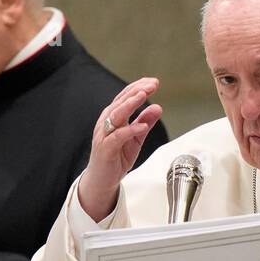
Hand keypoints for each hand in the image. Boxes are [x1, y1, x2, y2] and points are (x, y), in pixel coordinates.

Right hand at [78, 77, 163, 220]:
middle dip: (137, 91)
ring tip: (144, 96)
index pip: (126, 97)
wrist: (103, 178)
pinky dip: (130, 130)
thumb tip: (157, 107)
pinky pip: (118, 136)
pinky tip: (141, 126)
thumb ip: (145, 122)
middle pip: (121, 102)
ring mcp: (105, 134)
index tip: (154, 82)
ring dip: (130, 104)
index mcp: (114, 117)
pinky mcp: (106, 148)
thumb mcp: (136, 138)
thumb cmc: (116, 156)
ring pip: (116, 115)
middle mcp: (107, 122)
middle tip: (152, 84)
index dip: (139, 87)